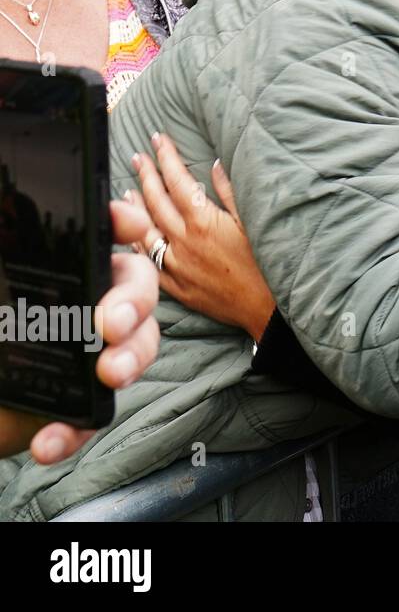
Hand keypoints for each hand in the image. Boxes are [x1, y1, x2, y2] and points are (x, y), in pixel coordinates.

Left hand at [7, 201, 160, 463]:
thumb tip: (4, 205)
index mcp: (55, 270)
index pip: (102, 234)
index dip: (124, 222)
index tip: (128, 225)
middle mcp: (79, 304)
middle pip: (134, 290)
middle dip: (134, 302)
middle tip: (112, 323)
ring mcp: (84, 354)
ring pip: (136, 347)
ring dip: (131, 359)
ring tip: (109, 376)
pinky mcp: (76, 404)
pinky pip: (95, 416)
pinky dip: (76, 429)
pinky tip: (49, 442)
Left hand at [127, 133, 273, 340]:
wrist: (268, 309)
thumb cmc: (269, 264)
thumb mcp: (255, 221)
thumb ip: (231, 192)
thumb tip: (214, 164)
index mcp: (204, 222)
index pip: (178, 181)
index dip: (167, 157)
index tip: (159, 140)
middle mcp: (184, 242)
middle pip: (157, 201)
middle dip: (147, 174)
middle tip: (140, 156)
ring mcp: (177, 265)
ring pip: (146, 230)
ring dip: (136, 207)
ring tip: (128, 188)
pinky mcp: (177, 286)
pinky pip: (149, 261)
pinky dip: (138, 243)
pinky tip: (135, 233)